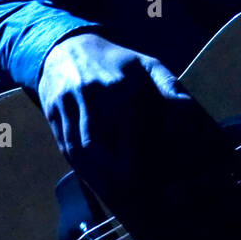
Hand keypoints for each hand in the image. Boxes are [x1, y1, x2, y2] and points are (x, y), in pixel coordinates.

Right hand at [37, 33, 217, 239]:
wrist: (68, 45)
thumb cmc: (116, 61)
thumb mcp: (147, 65)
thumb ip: (169, 87)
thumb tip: (188, 110)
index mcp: (123, 86)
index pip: (131, 133)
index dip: (137, 160)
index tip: (149, 180)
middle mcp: (94, 94)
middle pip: (101, 146)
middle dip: (115, 174)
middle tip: (131, 194)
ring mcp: (70, 104)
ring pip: (80, 150)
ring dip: (96, 175)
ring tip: (113, 193)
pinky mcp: (52, 113)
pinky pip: (66, 147)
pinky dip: (80, 167)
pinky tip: (94, 178)